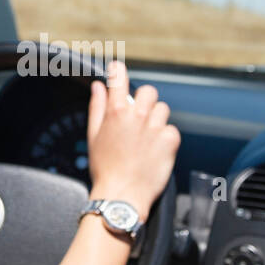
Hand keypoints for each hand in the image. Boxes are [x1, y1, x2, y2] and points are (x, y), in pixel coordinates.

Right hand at [85, 61, 179, 222]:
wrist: (122, 195)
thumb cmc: (105, 169)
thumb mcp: (93, 136)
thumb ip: (97, 107)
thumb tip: (97, 87)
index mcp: (116, 112)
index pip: (119, 79)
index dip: (118, 71)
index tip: (118, 69)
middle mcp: (137, 116)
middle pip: (148, 92)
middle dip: (144, 101)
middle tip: (139, 118)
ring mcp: (155, 127)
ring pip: (162, 110)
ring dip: (156, 120)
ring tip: (147, 139)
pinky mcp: (170, 140)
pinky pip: (172, 129)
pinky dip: (165, 138)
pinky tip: (155, 151)